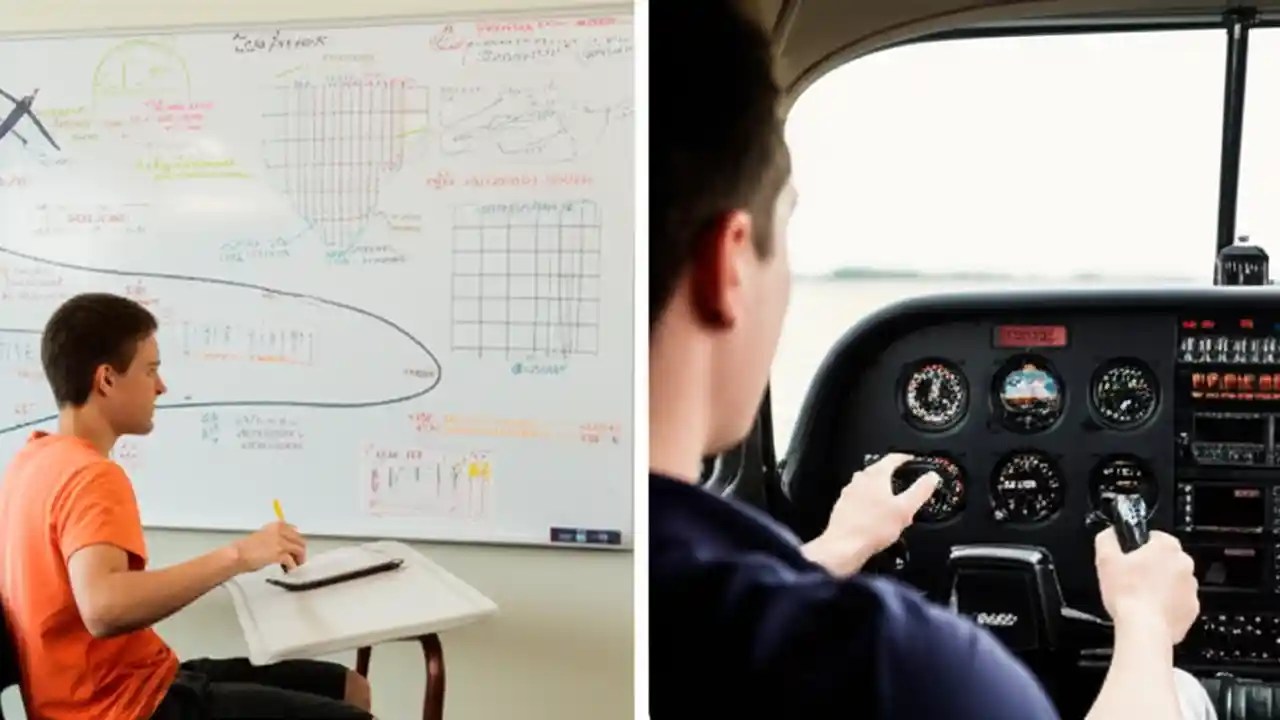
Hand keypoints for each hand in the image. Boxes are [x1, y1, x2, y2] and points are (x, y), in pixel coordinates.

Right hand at [230, 522, 306, 572]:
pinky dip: (292, 567)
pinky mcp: (279, 554)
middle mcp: (281, 531)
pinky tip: (290, 571)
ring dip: (299, 560)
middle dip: (301, 551)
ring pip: (299, 550)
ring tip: (296, 567)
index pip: (294, 532)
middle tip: (298, 560)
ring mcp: (281, 542)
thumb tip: (285, 546)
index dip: (296, 542)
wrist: (237, 555)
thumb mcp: (264, 536)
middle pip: (300, 541)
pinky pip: (292, 561)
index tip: (295, 550)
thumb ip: (276, 537)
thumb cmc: (246, 548)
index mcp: (277, 525)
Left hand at [802, 453, 939, 576]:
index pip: (893, 458)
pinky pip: (859, 497)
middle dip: (892, 473)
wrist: (844, 546)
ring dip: (880, 487)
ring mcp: (849, 492)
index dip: (905, 458)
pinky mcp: (843, 505)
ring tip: (891, 498)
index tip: (912, 460)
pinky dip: (869, 500)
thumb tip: (932, 477)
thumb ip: (921, 491)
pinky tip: (875, 513)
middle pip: (878, 469)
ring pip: (867, 483)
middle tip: (903, 479)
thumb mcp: (905, 509)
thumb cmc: (872, 528)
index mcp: (876, 475)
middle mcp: (860, 479)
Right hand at [1094, 528, 1198, 644]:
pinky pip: (1178, 602)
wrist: (1144, 629)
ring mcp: (1191, 588)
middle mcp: (1184, 565)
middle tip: (1131, 579)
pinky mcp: (1192, 609)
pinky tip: (1149, 610)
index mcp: (1166, 547)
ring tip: (1139, 597)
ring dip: (1160, 586)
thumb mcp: (1105, 559)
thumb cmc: (1127, 594)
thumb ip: (1107, 538)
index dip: (1138, 547)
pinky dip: (1166, 605)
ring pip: (1173, 581)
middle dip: (1151, 567)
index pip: (1155, 537)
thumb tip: (1110, 533)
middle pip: (1166, 559)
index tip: (1128, 559)